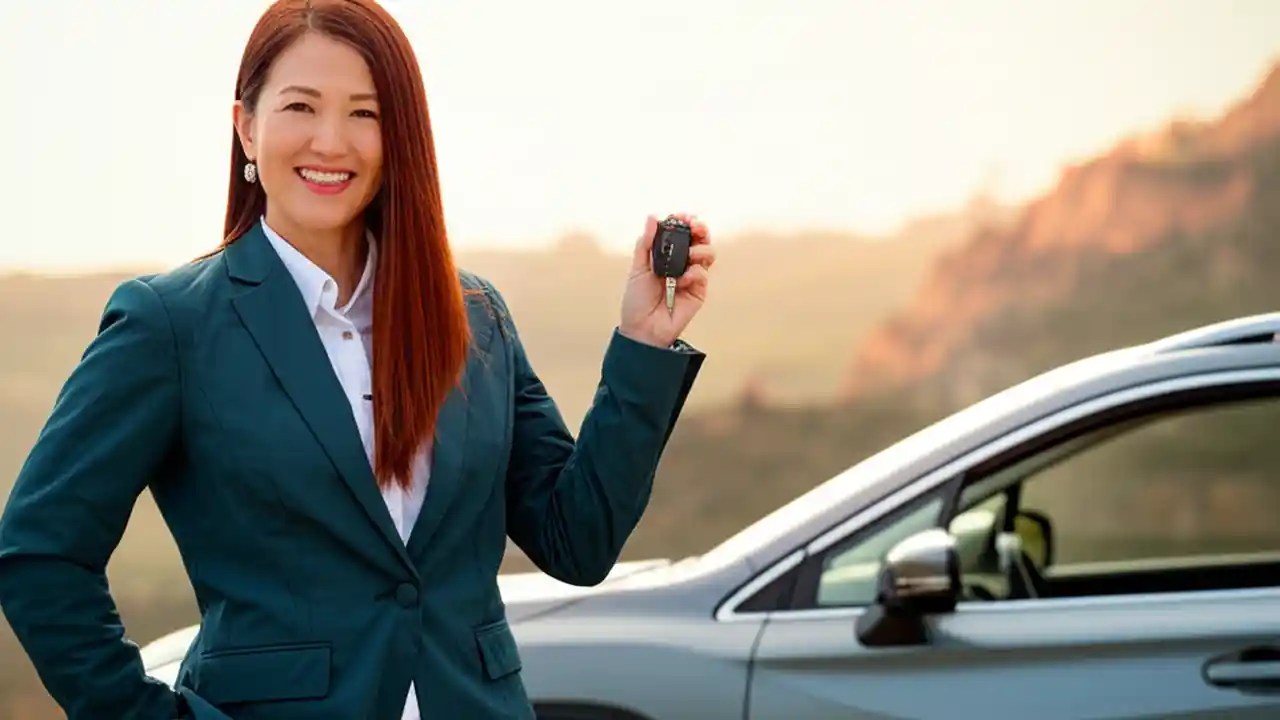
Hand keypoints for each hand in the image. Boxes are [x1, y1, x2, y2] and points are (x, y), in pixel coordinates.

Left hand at [619, 212, 713, 347]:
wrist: (643, 328)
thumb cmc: (637, 300)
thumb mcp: (637, 268)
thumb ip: (645, 243)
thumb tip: (652, 216)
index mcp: (665, 255)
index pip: (680, 232)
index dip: (683, 221)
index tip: (682, 216)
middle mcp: (681, 263)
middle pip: (699, 239)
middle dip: (700, 228)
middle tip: (695, 226)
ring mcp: (692, 276)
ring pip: (708, 253)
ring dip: (701, 248)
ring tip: (690, 255)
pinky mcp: (699, 291)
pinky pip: (703, 273)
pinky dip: (694, 273)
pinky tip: (681, 282)